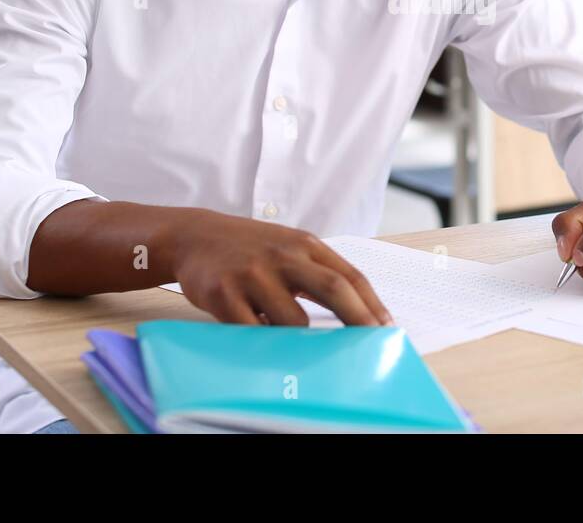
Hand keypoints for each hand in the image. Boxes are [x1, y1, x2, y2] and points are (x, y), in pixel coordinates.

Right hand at [173, 212, 393, 325]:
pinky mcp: (224, 293)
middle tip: (372, 345)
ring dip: (300, 338)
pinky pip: (254, 331)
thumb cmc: (250, 249)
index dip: (373, 305)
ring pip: (294, 320)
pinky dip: (263, 340)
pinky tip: (261, 335)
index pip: (349, 276)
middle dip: (360, 321)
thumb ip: (318, 273)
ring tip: (293, 340)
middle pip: (334, 290)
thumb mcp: (288, 248)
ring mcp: (253, 274)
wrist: (194, 236)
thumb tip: (357, 315)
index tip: (387, 329)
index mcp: (305, 245)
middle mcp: (283, 256)